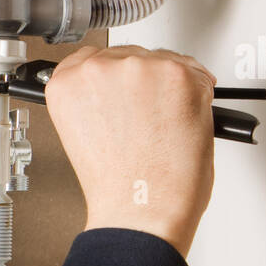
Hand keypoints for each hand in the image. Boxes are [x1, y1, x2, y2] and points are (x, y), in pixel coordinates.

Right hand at [44, 44, 216, 259]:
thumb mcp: (83, 134)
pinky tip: (183, 121)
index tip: (119, 89)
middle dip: (142, 85)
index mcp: (68, 85)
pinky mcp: (176, 75)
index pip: (87, 58)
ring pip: (161, 62)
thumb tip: (122, 89)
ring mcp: (138, 69)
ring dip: (169, 88)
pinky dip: (197, 94)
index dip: (110, 77)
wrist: (140, 208)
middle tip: (148, 120)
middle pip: (128, 57)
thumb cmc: (115, 186)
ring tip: (164, 128)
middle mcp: (98, 71)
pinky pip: (195, 72)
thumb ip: (94, 100)